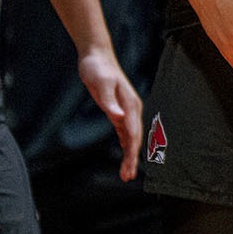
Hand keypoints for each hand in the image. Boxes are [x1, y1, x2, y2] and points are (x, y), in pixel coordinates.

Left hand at [76, 48, 141, 181]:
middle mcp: (132, 110)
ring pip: (131, 137)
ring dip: (130, 154)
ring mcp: (127, 111)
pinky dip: (126, 144)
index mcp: (130, 105)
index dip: (131, 153)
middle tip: (127, 177)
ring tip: (127, 172)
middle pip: (134, 139)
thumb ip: (110, 102)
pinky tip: (125, 153)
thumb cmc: (98, 69)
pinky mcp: (119, 110)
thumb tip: (119, 118)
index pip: (133, 134)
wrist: (97, 56)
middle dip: (132, 159)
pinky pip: (125, 132)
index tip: (129, 169)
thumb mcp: (101, 84)